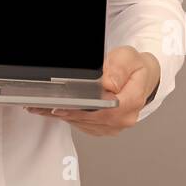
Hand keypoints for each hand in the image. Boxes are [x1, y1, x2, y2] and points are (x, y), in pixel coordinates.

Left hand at [25, 46, 157, 136]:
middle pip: (93, 120)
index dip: (83, 110)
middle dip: (68, 113)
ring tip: (43, 108)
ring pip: (86, 124)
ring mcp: (115, 125)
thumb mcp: (128, 58)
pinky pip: (85, 126)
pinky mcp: (105, 127)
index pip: (106, 111)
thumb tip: (108, 83)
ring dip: (65, 116)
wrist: (141, 76)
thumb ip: (118, 69)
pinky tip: (55, 111)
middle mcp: (125, 118)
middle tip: (45, 107)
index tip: (64, 107)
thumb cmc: (135, 68)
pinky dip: (69, 118)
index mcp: (132, 101)